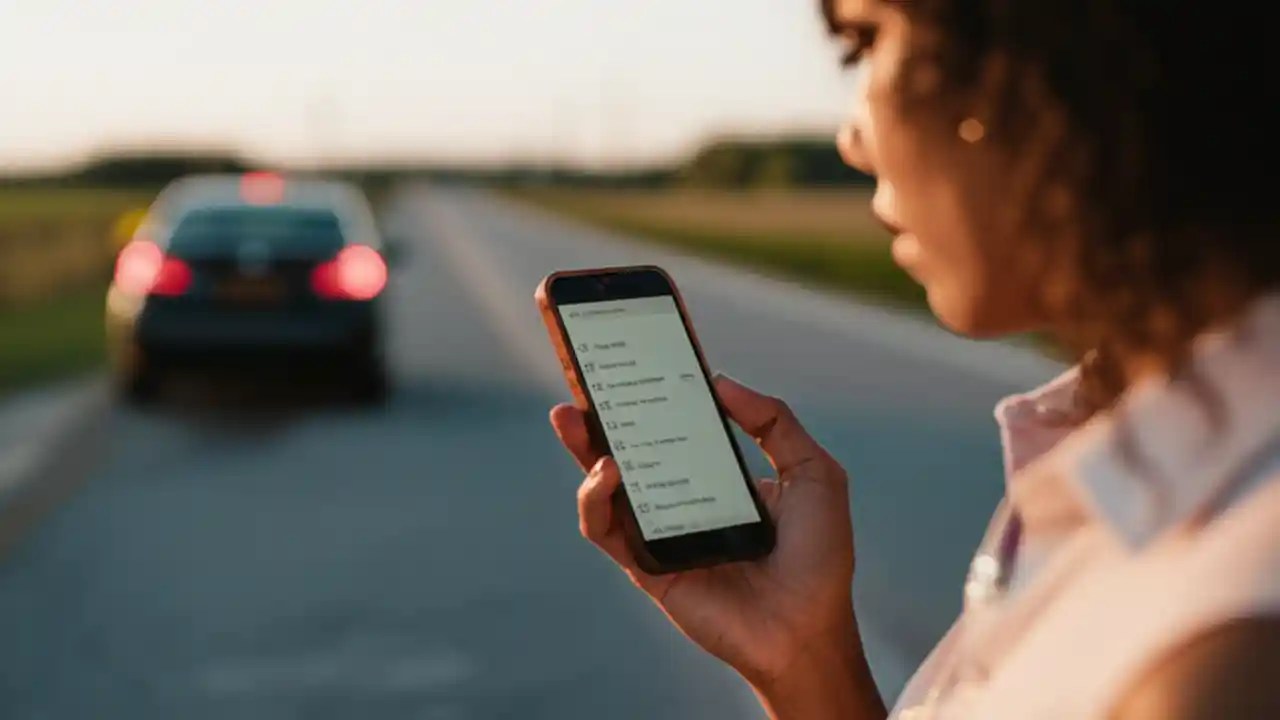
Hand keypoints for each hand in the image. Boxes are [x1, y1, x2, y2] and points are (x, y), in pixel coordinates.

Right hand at [550, 375, 880, 715]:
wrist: (808, 628)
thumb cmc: (819, 556)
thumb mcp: (814, 472)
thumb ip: (774, 422)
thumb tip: (720, 381)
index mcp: (718, 477)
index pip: (674, 428)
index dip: (650, 397)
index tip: (632, 360)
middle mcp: (683, 501)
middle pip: (629, 451)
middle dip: (598, 416)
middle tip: (579, 380)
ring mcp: (660, 533)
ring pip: (605, 487)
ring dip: (583, 451)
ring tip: (573, 419)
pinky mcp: (645, 566)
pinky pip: (606, 529)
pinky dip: (596, 499)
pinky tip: (608, 471)